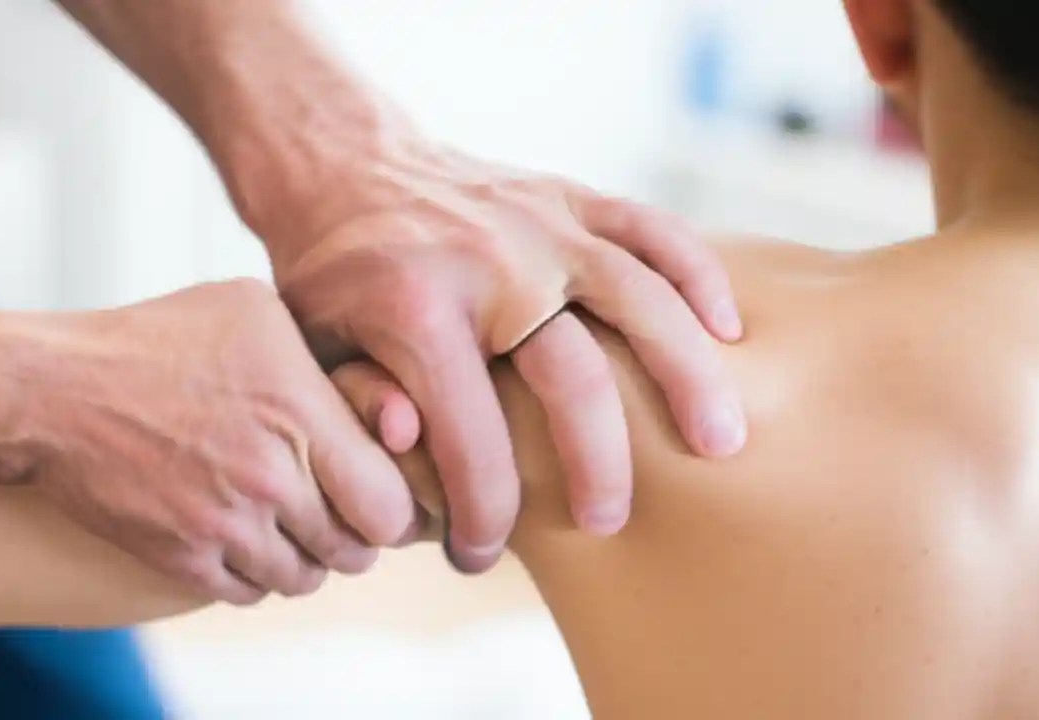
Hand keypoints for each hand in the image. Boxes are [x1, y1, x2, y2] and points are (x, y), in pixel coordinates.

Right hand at [11, 280, 414, 603]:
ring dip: (306, 557)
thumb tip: (379, 396)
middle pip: (353, 551)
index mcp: (300, 414)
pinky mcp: (182, 558)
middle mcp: (270, 478)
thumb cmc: (159, 339)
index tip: (379, 491)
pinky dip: (256, 574)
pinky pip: (249, 593)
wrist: (54, 392)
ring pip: (304, 579)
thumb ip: (322, 354)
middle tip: (339, 512)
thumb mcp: (252, 311)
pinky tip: (246, 537)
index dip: (393, 507)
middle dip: (354, 535)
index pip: (389, 506)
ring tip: (291, 524)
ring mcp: (224, 525)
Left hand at [260, 145, 746, 572]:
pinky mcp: (567, 197)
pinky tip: (728, 330)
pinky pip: (652, 229)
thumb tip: (416, 466)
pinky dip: (697, 275)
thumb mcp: (311, 346)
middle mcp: (491, 264)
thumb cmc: (327, 275)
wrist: (340, 164)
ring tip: (722, 442)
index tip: (482, 554)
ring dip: (687, 376)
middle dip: (596, 467)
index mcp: (415, 309)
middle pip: (573, 377)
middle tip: (604, 522)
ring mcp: (538, 223)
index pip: (473, 438)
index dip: (483, 514)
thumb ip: (358, 411)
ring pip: (639, 300)